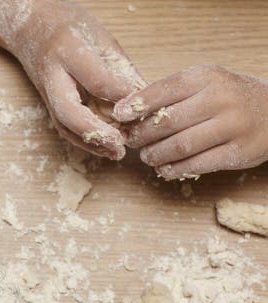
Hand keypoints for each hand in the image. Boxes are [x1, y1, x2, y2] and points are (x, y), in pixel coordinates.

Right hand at [0, 0, 144, 158]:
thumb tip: (143, 95)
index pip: (96, 79)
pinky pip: (64, 127)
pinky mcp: (48, 105)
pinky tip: (103, 146)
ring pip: (64, 126)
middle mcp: (53, 76)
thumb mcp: (100, 37)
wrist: (30, 29)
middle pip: (69, 111)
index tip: (141, 104)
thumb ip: (119, 67)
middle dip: (95, 131)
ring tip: (116, 152)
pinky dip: (83, 140)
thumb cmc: (69, 27)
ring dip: (90, 143)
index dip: (120, 94)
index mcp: (68, 51)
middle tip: (120, 143)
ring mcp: (47, 93)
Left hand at [114, 65, 267, 179]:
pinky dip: (174, 169)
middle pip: (167, 122)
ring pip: (180, 146)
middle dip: (141, 135)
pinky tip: (164, 169)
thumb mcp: (204, 83)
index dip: (137, 104)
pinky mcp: (238, 152)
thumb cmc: (228, 97)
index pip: (164, 90)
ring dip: (155, 155)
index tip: (119, 115)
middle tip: (131, 141)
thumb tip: (127, 110)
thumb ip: (172, 93)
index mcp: (207, 78)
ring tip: (147, 156)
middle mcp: (220, 100)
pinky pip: (197, 164)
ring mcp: (231, 126)